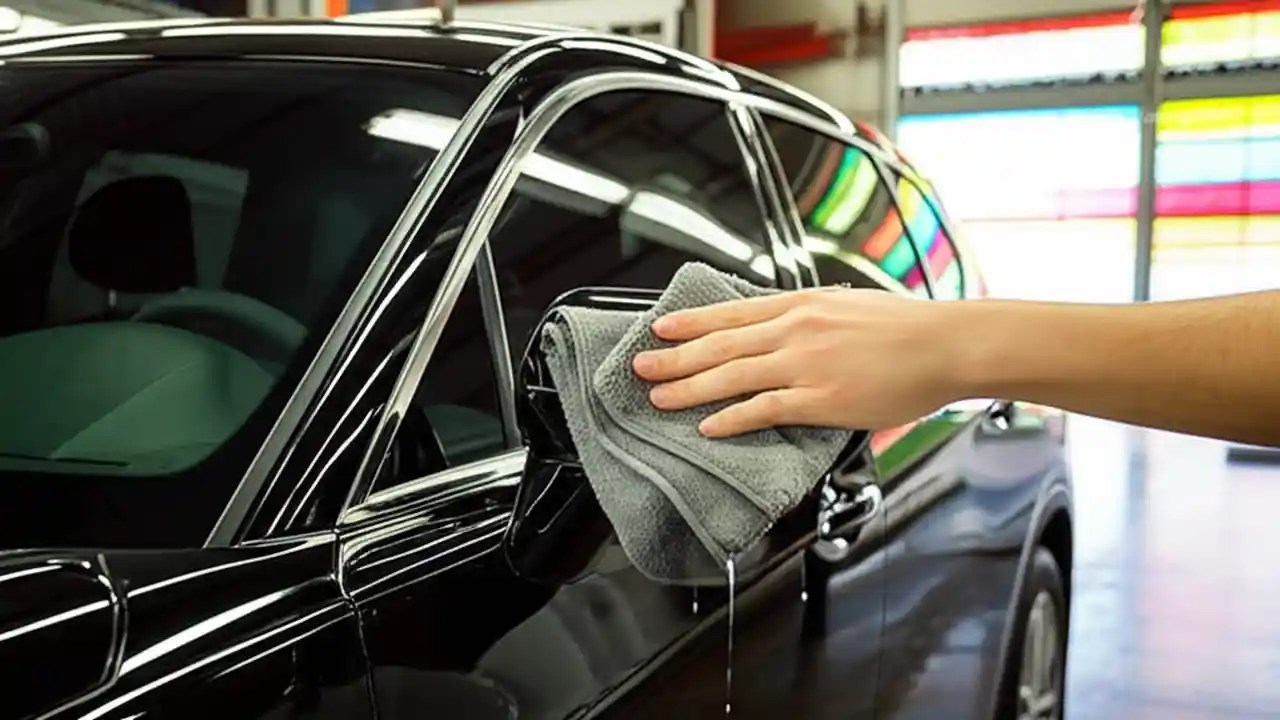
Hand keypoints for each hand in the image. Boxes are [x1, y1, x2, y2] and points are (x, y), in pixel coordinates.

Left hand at [632, 288, 964, 436]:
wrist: (946, 344)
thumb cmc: (907, 327)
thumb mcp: (849, 305)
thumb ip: (813, 316)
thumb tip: (787, 323)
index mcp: (802, 304)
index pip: (731, 312)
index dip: (691, 322)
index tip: (660, 327)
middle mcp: (795, 329)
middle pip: (720, 344)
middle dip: (674, 357)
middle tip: (641, 367)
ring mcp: (805, 363)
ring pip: (731, 375)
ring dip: (689, 388)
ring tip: (659, 398)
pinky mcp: (821, 397)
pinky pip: (764, 409)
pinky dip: (730, 418)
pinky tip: (708, 427)